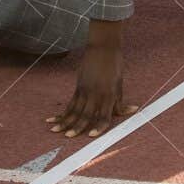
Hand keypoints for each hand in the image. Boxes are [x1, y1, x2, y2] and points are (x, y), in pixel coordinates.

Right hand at [47, 21, 137, 137]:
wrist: (103, 47)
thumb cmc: (115, 65)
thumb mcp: (119, 84)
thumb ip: (120, 101)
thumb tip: (131, 111)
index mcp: (110, 95)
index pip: (105, 115)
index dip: (100, 127)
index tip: (92, 136)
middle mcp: (96, 93)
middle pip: (86, 114)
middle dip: (76, 127)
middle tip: (68, 137)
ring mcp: (85, 90)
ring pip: (74, 110)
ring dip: (64, 121)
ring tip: (55, 130)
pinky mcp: (78, 86)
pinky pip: (69, 103)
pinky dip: (62, 112)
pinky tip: (52, 119)